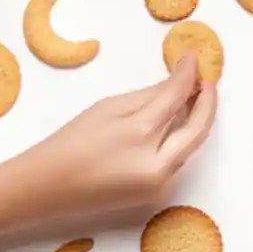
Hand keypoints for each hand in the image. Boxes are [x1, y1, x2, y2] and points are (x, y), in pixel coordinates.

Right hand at [18, 53, 216, 215]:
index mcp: (140, 137)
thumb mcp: (108, 109)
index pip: (176, 98)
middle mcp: (157, 165)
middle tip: (205, 79)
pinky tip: (181, 120)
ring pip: (192, 145)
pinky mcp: (156, 193)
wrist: (45, 189)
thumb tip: (178, 82)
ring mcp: (159, 184)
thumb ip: (149, 96)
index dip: (188, 75)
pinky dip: (185, 137)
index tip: (193, 58)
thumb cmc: (70, 143)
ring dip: (199, 119)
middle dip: (207, 101)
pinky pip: (179, 159)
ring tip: (197, 94)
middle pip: (198, 128)